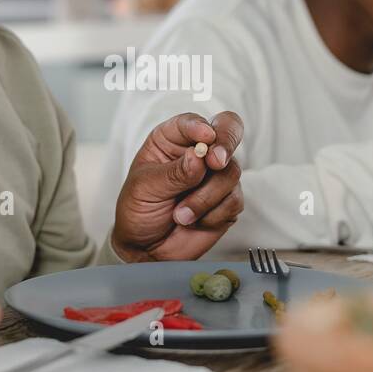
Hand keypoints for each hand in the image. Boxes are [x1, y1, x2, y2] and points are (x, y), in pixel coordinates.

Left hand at [112, 111, 244, 261]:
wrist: (145, 249)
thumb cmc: (139, 209)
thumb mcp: (145, 188)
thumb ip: (174, 173)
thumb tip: (199, 157)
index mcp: (172, 140)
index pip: (192, 122)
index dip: (200, 127)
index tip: (205, 137)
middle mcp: (198, 152)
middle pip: (228, 131)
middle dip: (226, 144)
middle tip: (217, 161)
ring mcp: (215, 175)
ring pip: (231, 172)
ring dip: (205, 197)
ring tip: (181, 215)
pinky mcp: (227, 200)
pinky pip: (234, 200)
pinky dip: (213, 214)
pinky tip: (194, 222)